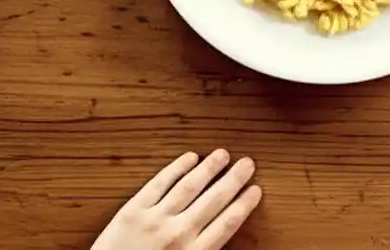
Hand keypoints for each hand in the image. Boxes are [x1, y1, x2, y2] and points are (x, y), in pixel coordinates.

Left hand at [92, 150, 262, 249]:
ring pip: (190, 186)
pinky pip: (159, 183)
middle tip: (247, 163)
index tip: (255, 190)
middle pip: (214, 200)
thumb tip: (222, 233)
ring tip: (222, 154)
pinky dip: (176, 168)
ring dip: (209, 168)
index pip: (227, 223)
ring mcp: (155, 219)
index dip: (243, 204)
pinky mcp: (134, 210)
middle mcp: (179, 234)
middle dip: (234, 180)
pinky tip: (189, 158)